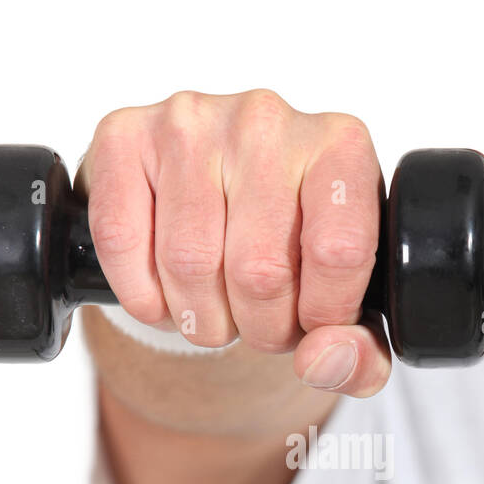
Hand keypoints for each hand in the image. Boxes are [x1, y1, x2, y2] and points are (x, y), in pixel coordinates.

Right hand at [75, 89, 391, 396]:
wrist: (212, 197)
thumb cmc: (286, 244)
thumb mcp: (344, 298)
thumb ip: (360, 350)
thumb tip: (325, 362)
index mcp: (340, 145)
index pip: (338, 251)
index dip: (322, 315)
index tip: (313, 323)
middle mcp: (266, 120)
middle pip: (259, 271)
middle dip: (259, 327)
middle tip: (260, 322)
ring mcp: (190, 122)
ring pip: (189, 264)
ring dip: (200, 319)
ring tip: (215, 307)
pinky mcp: (125, 136)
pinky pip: (122, 244)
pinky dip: (143, 297)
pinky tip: (166, 291)